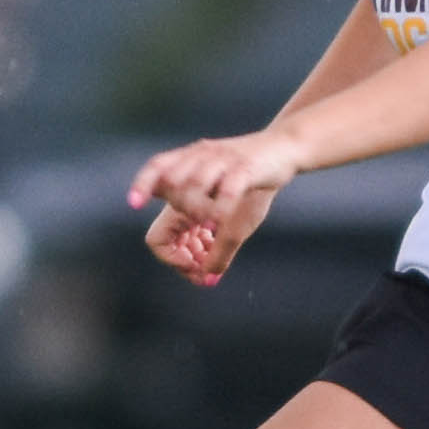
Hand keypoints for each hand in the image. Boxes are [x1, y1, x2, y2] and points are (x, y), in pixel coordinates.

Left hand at [131, 131, 300, 286]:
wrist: (286, 148)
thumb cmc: (255, 182)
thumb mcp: (232, 216)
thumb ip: (217, 247)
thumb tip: (207, 280)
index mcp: (190, 163)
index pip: (155, 168)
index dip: (143, 188)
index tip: (142, 214)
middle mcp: (201, 158)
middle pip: (171, 189)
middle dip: (184, 223)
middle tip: (203, 244)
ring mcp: (222, 161)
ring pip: (192, 187)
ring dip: (198, 214)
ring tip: (213, 228)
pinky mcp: (245, 167)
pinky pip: (226, 190)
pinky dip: (220, 211)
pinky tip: (221, 224)